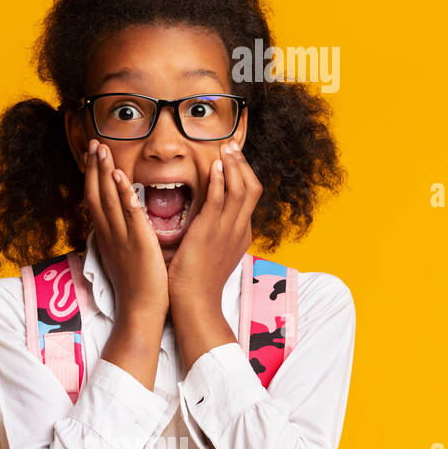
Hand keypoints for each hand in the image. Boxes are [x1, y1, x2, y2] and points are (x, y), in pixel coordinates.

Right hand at [83, 139, 168, 324]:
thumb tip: (123, 222)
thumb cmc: (137, 287)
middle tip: (94, 143)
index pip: (95, 200)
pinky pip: (128, 213)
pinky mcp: (137, 243)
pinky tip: (120, 176)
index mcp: (107, 236)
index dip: (92, 176)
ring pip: (107, 198)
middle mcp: (109, 233)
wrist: (140, 311)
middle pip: (95, 194)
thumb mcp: (124, 257)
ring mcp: (121, 237)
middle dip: (93, 167)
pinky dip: (122, 193)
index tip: (93, 156)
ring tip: (102, 150)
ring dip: (103, 172)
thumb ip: (122, 236)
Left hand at [167, 141, 262, 310]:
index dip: (243, 174)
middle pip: (252, 188)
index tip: (232, 159)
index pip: (249, 196)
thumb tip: (207, 220)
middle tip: (232, 146)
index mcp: (240, 234)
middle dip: (243, 164)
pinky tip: (215, 166)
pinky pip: (220, 200)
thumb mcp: (212, 252)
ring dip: (234, 166)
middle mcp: (239, 229)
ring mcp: (228, 230)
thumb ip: (214, 233)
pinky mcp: (211, 232)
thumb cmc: (197, 281)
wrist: (195, 302)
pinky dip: (220, 181)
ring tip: (226, 148)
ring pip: (241, 189)